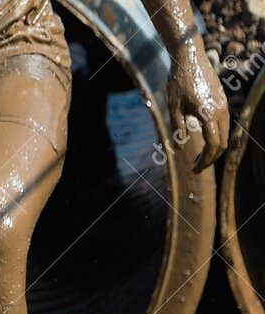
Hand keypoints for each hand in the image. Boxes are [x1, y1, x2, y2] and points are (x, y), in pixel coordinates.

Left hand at [168, 45, 227, 171]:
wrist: (190, 57)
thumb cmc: (178, 81)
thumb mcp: (173, 107)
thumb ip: (178, 128)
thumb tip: (179, 150)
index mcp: (209, 114)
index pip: (213, 145)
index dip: (205, 161)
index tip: (194, 170)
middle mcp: (221, 110)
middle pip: (222, 142)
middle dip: (210, 158)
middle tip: (195, 169)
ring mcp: (223, 104)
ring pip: (225, 133)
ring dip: (214, 147)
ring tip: (199, 158)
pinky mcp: (222, 99)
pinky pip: (224, 122)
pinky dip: (217, 135)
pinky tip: (204, 140)